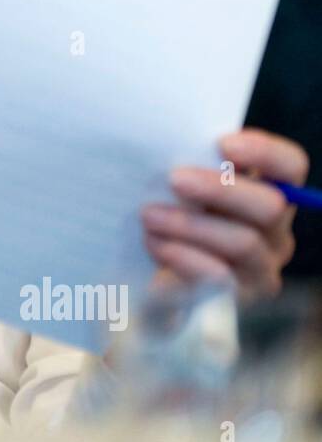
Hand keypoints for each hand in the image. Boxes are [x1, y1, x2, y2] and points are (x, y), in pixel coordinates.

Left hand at [141, 128, 307, 299]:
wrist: (155, 281)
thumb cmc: (174, 218)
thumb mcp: (187, 190)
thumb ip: (194, 166)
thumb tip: (175, 142)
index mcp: (270, 195)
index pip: (292, 167)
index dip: (265, 152)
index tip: (223, 144)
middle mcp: (275, 234)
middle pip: (271, 207)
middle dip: (221, 189)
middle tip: (175, 178)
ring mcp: (261, 269)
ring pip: (244, 243)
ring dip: (192, 225)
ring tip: (150, 215)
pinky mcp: (238, 299)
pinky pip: (220, 278)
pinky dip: (185, 258)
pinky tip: (157, 244)